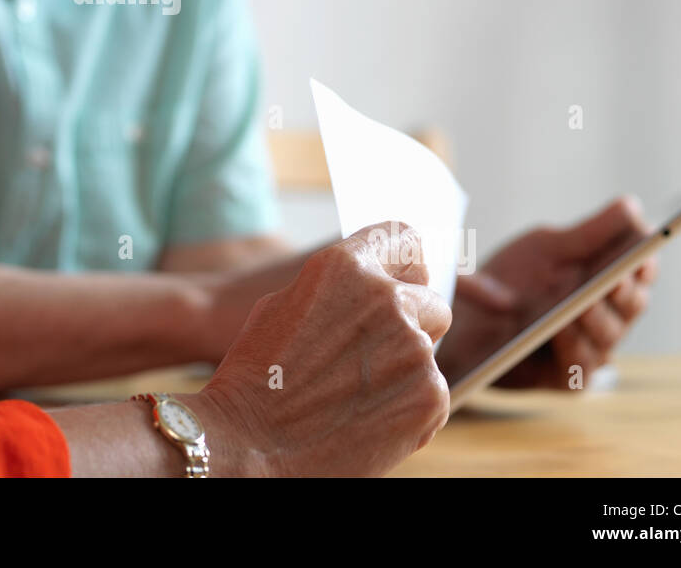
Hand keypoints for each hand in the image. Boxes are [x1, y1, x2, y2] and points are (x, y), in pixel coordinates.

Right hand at [195, 222, 451, 476]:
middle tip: (375, 353)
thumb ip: (339, 289)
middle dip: (412, 321)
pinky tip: (364, 420)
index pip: (403, 236)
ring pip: (429, 350)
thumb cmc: (255, 375)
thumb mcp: (284, 306)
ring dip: (405, 367)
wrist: (247, 443)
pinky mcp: (430, 395)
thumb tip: (378, 284)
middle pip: (430, 299)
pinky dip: (408, 407)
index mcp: (345, 266)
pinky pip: (433, 394)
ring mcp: (414, 347)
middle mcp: (387, 298)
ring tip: (355, 394)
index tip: (405, 279)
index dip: (405, 261)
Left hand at [439, 195, 656, 390]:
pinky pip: (580, 368)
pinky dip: (574, 348)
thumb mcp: (545, 248)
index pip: (641, 273)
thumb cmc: (509, 278)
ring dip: (597, 319)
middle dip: (624, 292)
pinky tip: (561, 330)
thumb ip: (587, 234)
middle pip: (633, 305)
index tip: (643, 253)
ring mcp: (589, 348)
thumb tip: (632, 206)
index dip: (645, 264)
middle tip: (615, 277)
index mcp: (605, 281)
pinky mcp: (566, 379)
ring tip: (583, 303)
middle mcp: (605, 317)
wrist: (460, 316)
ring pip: (609, 336)